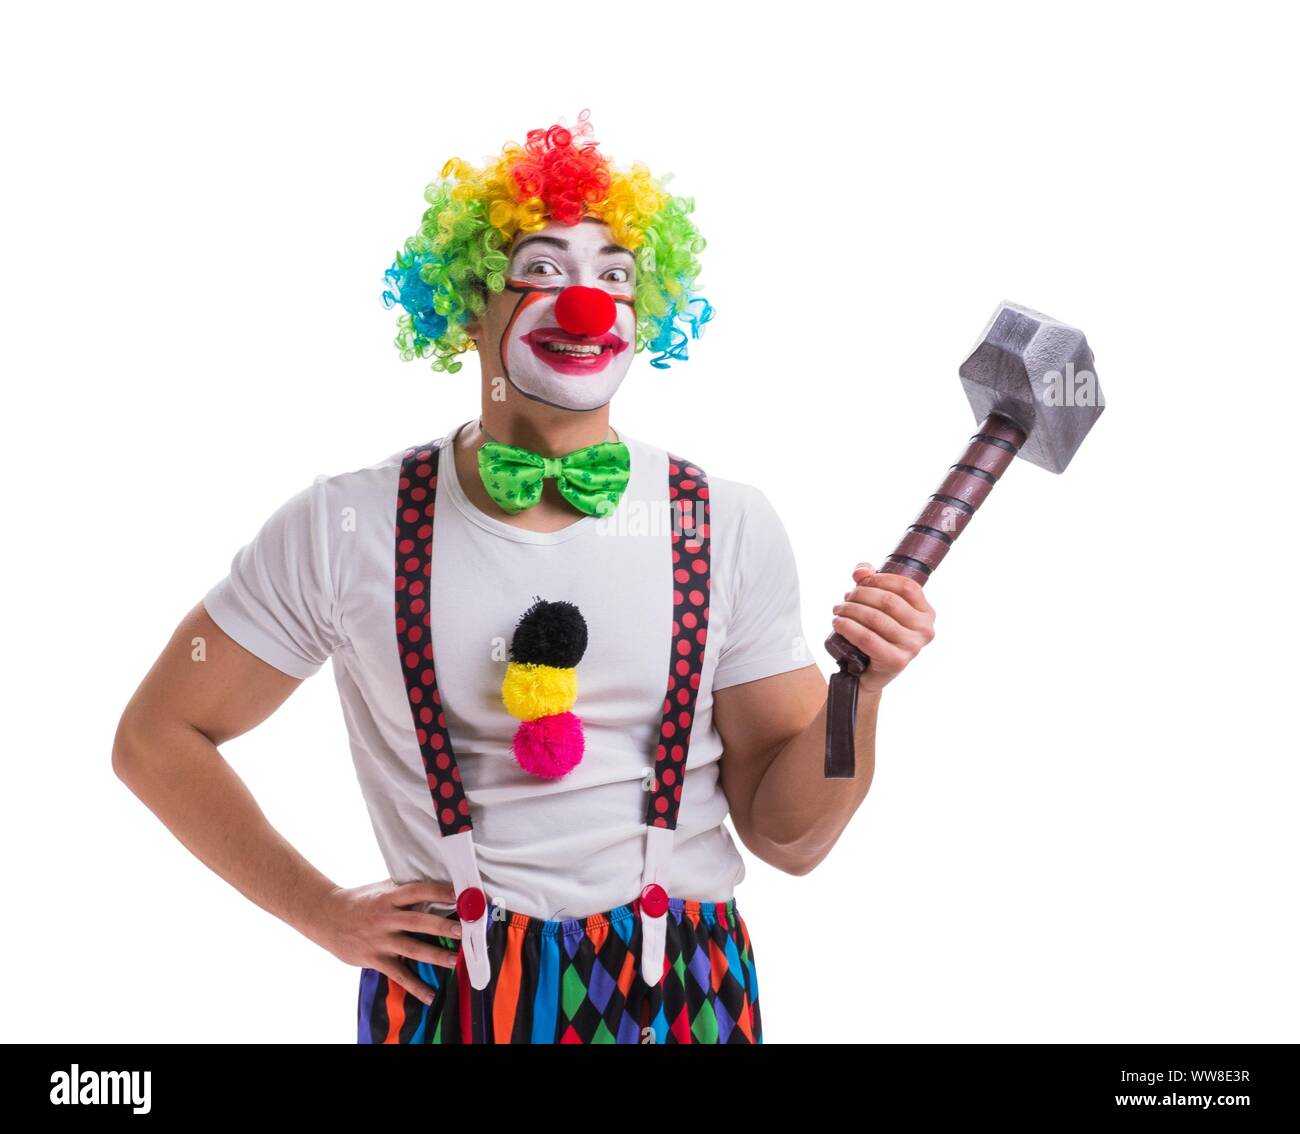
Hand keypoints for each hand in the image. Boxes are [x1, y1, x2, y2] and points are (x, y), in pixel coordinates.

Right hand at [309, 878, 462, 1005]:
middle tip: (463, 931)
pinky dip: (415, 986)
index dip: (438, 892)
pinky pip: (398, 974)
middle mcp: (385, 918)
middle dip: (441, 926)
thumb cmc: (359, 900)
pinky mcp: (374, 959)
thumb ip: (402, 890)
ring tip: (455, 961)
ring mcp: (380, 940)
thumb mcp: (380, 889)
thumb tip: (434, 885)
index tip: (459, 894)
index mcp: (388, 897)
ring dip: (435, 955)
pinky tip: (430, 995)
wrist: (325, 916)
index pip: (417, 891)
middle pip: (418, 922)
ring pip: (412, 948)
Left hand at [831, 561, 935, 696]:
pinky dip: (848, 627)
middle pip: (888, 601)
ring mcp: (913, 647)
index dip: (879, 579)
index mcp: (926, 613)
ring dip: (850, 610)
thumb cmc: (877, 634)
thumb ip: (871, 581)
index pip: (906, 586)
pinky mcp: (896, 661)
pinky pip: (867, 638)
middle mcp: (925, 630)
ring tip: (838, 611)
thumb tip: (861, 571)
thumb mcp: (878, 606)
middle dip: (860, 595)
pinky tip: (838, 623)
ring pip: (875, 618)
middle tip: (845, 599)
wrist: (870, 673)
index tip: (860, 581)